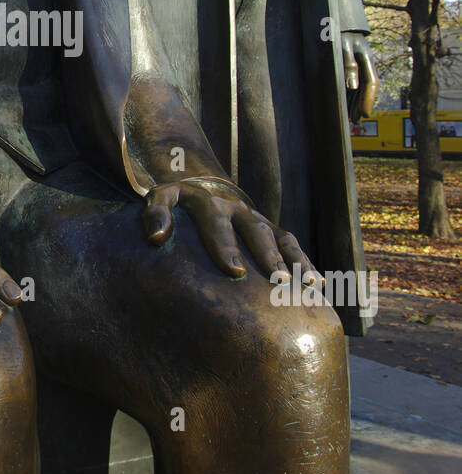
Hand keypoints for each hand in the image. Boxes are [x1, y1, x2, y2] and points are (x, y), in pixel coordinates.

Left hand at [142, 180, 322, 283]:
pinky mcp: (269, 229)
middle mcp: (238, 210)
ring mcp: (257, 219)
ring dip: (294, 261)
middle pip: (256, 231)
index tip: (234, 271)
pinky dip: (305, 262)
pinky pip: (291, 244)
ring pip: (280, 238)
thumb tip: (155, 237)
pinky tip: (319, 285)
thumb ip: (154, 214)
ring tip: (308, 285)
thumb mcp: (160, 199)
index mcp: (209, 204)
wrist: (196, 188)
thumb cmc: (174, 206)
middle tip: (279, 281)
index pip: (218, 224)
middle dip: (268, 257)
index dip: (226, 246)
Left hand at [341, 31, 377, 121]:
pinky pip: (354, 82)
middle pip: (367, 88)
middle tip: (356, 120)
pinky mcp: (353, 64)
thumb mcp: (343, 46)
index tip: (365, 114)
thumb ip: (348, 64)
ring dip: (357, 102)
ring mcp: (361, 64)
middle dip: (362, 105)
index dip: (368, 100)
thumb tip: (352, 86)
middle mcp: (366, 64)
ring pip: (361, 87)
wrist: (339, 20)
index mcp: (367, 59)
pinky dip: (351, 94)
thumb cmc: (340, 33)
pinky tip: (347, 104)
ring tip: (352, 117)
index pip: (371, 83)